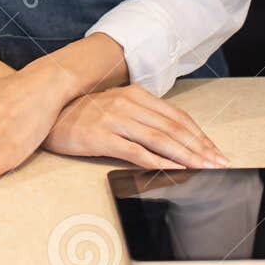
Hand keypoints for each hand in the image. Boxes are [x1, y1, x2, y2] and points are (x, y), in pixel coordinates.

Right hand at [45, 85, 226, 168]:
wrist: (46, 114)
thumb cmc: (82, 114)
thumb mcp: (116, 107)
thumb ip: (142, 117)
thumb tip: (173, 138)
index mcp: (136, 94)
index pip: (177, 116)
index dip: (199, 135)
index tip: (215, 151)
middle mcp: (128, 103)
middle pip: (173, 128)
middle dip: (200, 148)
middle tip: (219, 163)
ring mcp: (115, 118)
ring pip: (160, 139)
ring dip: (185, 156)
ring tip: (203, 169)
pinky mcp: (101, 136)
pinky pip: (136, 151)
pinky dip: (158, 161)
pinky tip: (172, 170)